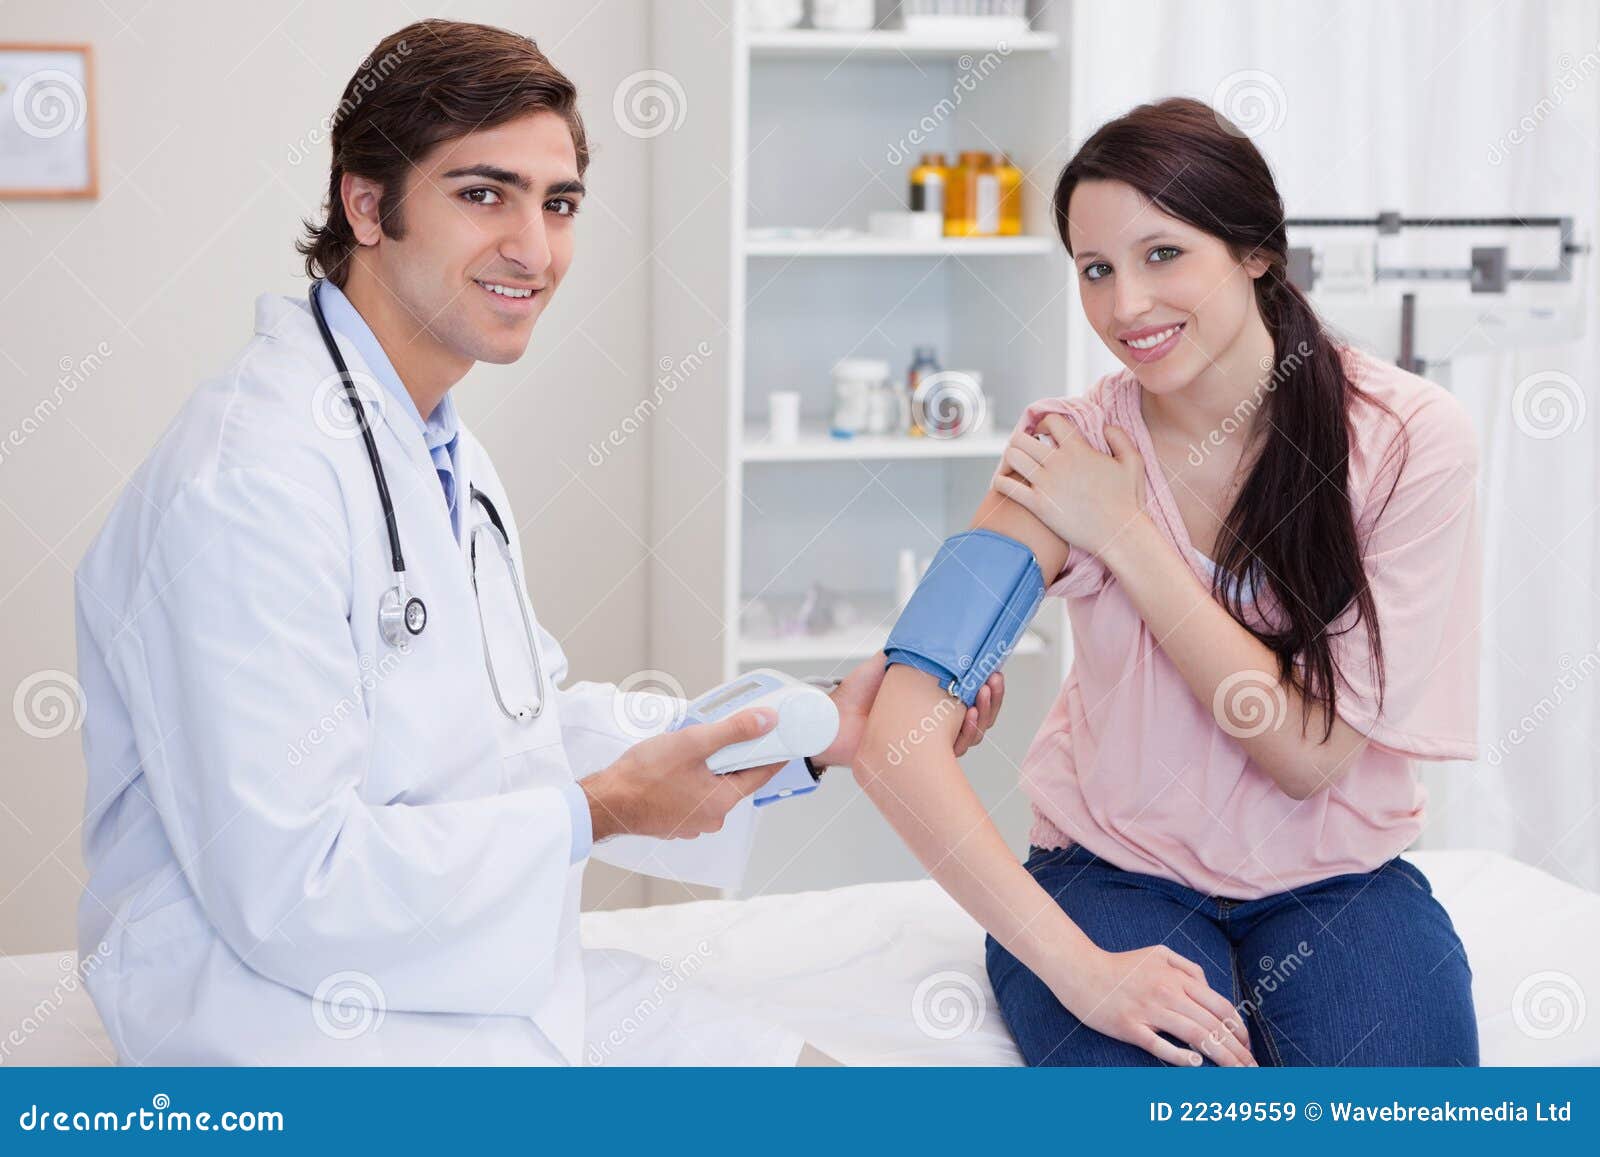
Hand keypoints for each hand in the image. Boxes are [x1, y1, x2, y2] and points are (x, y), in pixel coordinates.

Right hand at [583, 708, 785, 840]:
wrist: (606, 801)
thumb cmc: (644, 776)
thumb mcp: (693, 743)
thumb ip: (733, 731)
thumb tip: (768, 721)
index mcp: (722, 802)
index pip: (760, 774)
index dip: (770, 752)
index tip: (778, 737)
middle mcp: (711, 819)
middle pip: (735, 780)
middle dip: (733, 756)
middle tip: (726, 732)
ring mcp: (692, 823)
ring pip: (712, 787)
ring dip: (709, 767)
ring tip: (694, 745)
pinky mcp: (674, 821)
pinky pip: (694, 795)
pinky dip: (691, 779)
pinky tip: (676, 765)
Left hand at [813, 654, 1004, 768]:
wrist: (832, 722)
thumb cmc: (855, 695)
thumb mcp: (885, 664)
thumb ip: (909, 651)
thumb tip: (932, 633)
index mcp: (930, 702)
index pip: (969, 695)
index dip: (986, 685)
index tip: (994, 669)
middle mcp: (935, 724)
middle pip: (979, 716)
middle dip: (992, 698)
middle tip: (992, 680)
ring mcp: (931, 744)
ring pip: (972, 734)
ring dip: (985, 713)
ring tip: (981, 694)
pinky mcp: (924, 761)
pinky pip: (954, 752)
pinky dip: (966, 734)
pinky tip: (969, 716)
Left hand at [990, 414, 1148, 559]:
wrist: (1120, 534)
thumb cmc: (1128, 500)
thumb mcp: (1133, 462)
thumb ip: (1120, 438)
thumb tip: (1105, 427)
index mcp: (1079, 449)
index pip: (1051, 421)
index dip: (1045, 423)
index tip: (1044, 432)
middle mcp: (1059, 462)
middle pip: (1023, 437)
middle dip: (1021, 439)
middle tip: (1025, 449)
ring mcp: (1046, 484)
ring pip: (1012, 457)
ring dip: (1010, 458)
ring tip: (1015, 465)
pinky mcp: (1038, 505)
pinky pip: (1007, 486)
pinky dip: (1001, 482)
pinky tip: (1005, 484)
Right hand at [1052, 944, 1256, 1066]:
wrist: (1081, 970)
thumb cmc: (1121, 965)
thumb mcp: (1158, 953)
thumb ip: (1187, 967)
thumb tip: (1208, 986)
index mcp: (1176, 977)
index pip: (1220, 1006)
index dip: (1239, 1028)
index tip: (1247, 1046)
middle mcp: (1167, 993)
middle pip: (1212, 1025)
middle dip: (1237, 1050)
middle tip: (1252, 1069)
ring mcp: (1148, 1011)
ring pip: (1194, 1036)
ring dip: (1221, 1058)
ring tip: (1237, 1073)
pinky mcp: (1130, 1027)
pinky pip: (1159, 1045)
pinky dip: (1179, 1055)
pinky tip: (1196, 1063)